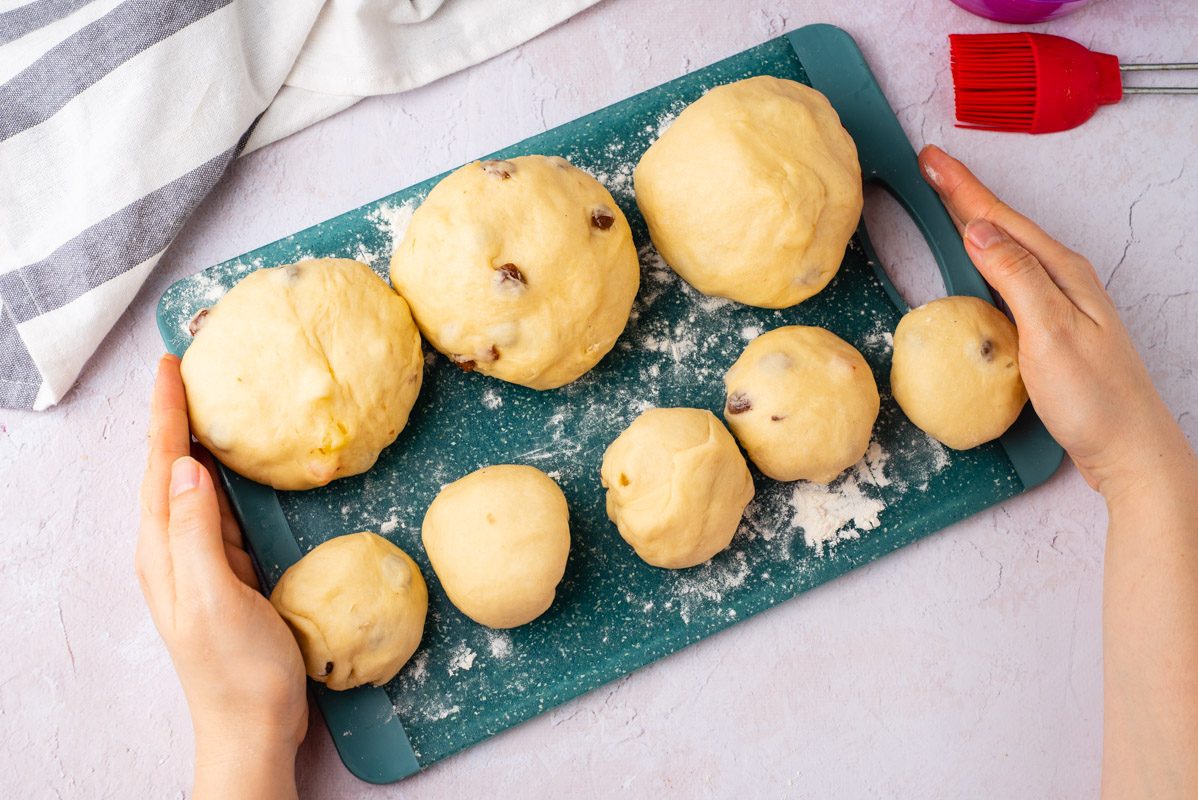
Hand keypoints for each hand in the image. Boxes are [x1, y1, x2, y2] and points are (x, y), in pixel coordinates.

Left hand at [137, 354, 306, 799]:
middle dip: (173, 416)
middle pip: (167, 468)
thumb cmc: (237, 668)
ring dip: (195, 440)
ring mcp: (199, 561)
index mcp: (164, 551)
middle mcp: (173, 549)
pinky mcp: (226, 571)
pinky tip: (235, 465)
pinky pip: (218, 509)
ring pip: (191, 486)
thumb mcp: (215, 597)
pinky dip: (223, 476)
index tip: (170, 365)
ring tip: (207, 400)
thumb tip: (188, 467)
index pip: (160, 466)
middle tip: (187, 369)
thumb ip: (198, 533)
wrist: (253, 725)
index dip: (164, 414)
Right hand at [918, 145, 1192, 501]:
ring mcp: (1059, 299)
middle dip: (964, 194)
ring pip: (1006, 246)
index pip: (1000, 220)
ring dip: (974, 219)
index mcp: (1060, 272)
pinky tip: (976, 257)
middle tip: (931, 168)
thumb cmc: (1092, 397)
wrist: (1126, 446)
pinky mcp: (1051, 322)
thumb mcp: (1050, 333)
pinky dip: (984, 255)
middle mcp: (1062, 278)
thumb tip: (977, 231)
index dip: (962, 189)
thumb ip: (1015, 278)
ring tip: (947, 199)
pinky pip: (1009, 273)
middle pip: (1004, 225)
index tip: (930, 160)